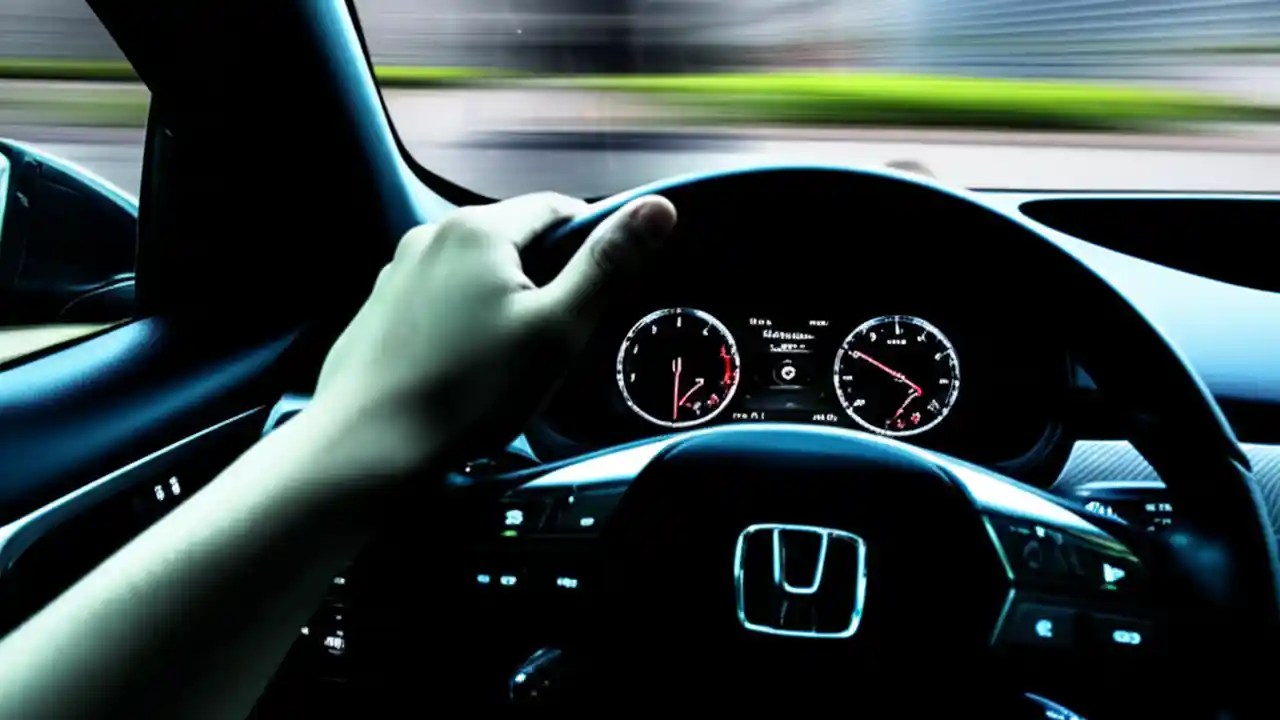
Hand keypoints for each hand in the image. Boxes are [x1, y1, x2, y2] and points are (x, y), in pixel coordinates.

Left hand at [313, 192, 677, 467]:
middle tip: (556, 342)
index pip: (558, 208)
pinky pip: (441, 303)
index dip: (591, 245)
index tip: (599, 294)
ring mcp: (399, 273)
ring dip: (504, 305)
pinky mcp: (380, 311)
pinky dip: (464, 326)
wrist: (368, 448)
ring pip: (477, 275)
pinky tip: (466, 372)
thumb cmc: (467, 392)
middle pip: (515, 241)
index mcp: (479, 229)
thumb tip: (658, 208)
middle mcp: (431, 236)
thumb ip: (607, 265)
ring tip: (508, 365)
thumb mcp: (557, 329)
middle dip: (544, 282)